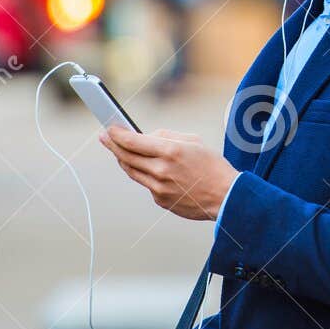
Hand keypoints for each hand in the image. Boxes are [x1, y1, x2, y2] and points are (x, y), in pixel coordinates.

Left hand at [99, 127, 236, 220]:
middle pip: (126, 157)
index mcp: (170, 151)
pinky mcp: (160, 200)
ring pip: (132, 171)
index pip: (133, 141)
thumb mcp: (193, 142)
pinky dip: (144, 173)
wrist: (226, 196)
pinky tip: (146, 167)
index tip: (109, 128)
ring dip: (122, 159)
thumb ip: (166, 137)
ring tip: (118, 150)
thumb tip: (145, 138)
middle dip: (113, 145)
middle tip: (104, 137)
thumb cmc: (212, 165)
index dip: (118, 134)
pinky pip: (146, 183)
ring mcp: (159, 188)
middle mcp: (161, 170)